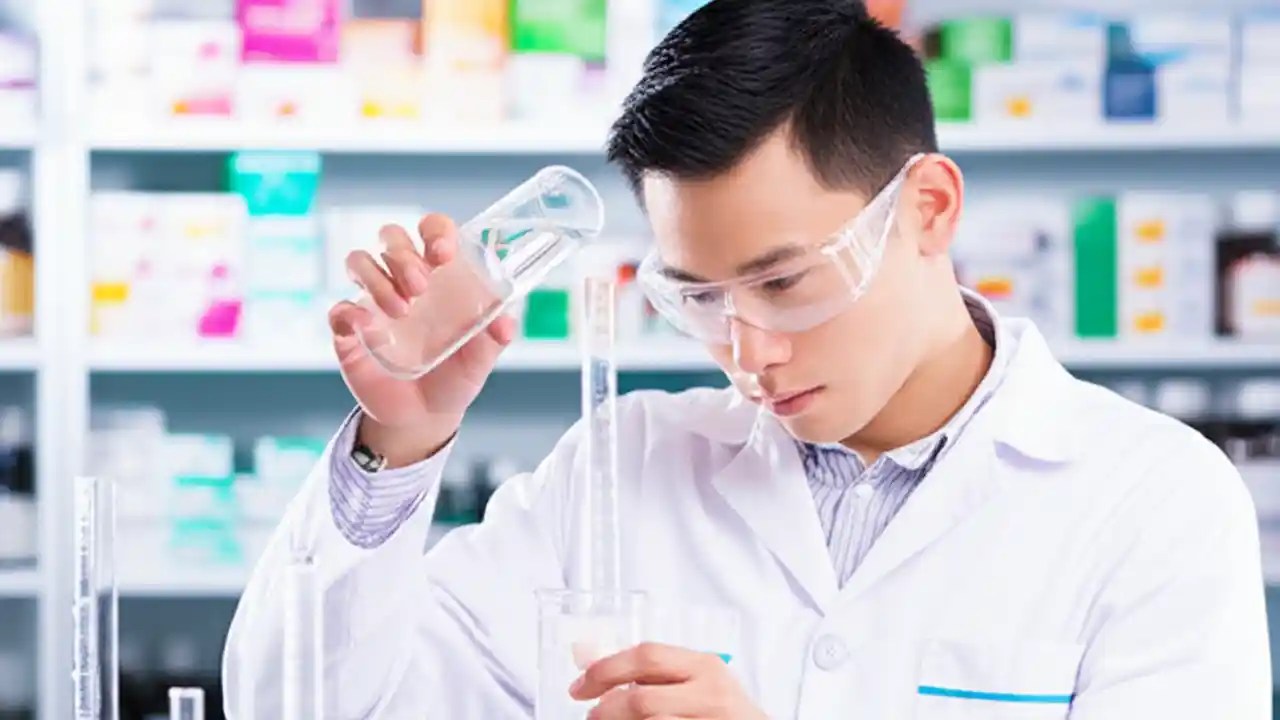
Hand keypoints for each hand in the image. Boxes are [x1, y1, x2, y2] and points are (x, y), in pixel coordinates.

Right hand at [329, 213, 516, 465]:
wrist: (423, 417)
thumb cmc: (454, 377)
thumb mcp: (480, 360)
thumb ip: (494, 339)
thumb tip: (506, 323)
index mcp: (439, 276)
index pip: (432, 230)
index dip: (435, 231)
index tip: (443, 253)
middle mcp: (402, 279)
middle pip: (391, 237)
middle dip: (403, 255)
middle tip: (420, 287)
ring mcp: (373, 301)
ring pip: (359, 261)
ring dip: (378, 280)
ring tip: (401, 311)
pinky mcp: (349, 329)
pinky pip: (339, 308)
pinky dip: (349, 313)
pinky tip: (367, 329)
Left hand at [570, 643, 766, 719]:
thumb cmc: (724, 711)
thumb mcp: (699, 681)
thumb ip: (657, 672)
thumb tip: (594, 663)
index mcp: (706, 666)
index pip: (646, 656)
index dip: (606, 669)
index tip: (583, 683)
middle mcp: (710, 694)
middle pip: (641, 699)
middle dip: (606, 708)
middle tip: (592, 714)